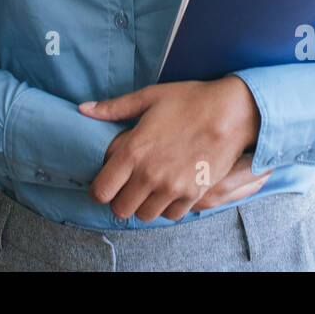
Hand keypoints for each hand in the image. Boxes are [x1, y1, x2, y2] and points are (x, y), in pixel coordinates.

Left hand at [79, 77, 260, 222]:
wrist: (231, 112)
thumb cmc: (189, 100)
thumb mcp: (148, 97)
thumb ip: (113, 108)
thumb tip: (84, 109)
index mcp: (133, 151)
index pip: (101, 191)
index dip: (99, 189)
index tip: (106, 182)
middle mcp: (150, 175)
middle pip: (120, 209)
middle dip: (120, 198)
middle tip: (127, 184)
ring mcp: (172, 188)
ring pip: (145, 215)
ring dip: (143, 204)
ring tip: (149, 186)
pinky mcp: (193, 195)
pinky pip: (171, 215)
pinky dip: (167, 207)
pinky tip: (169, 189)